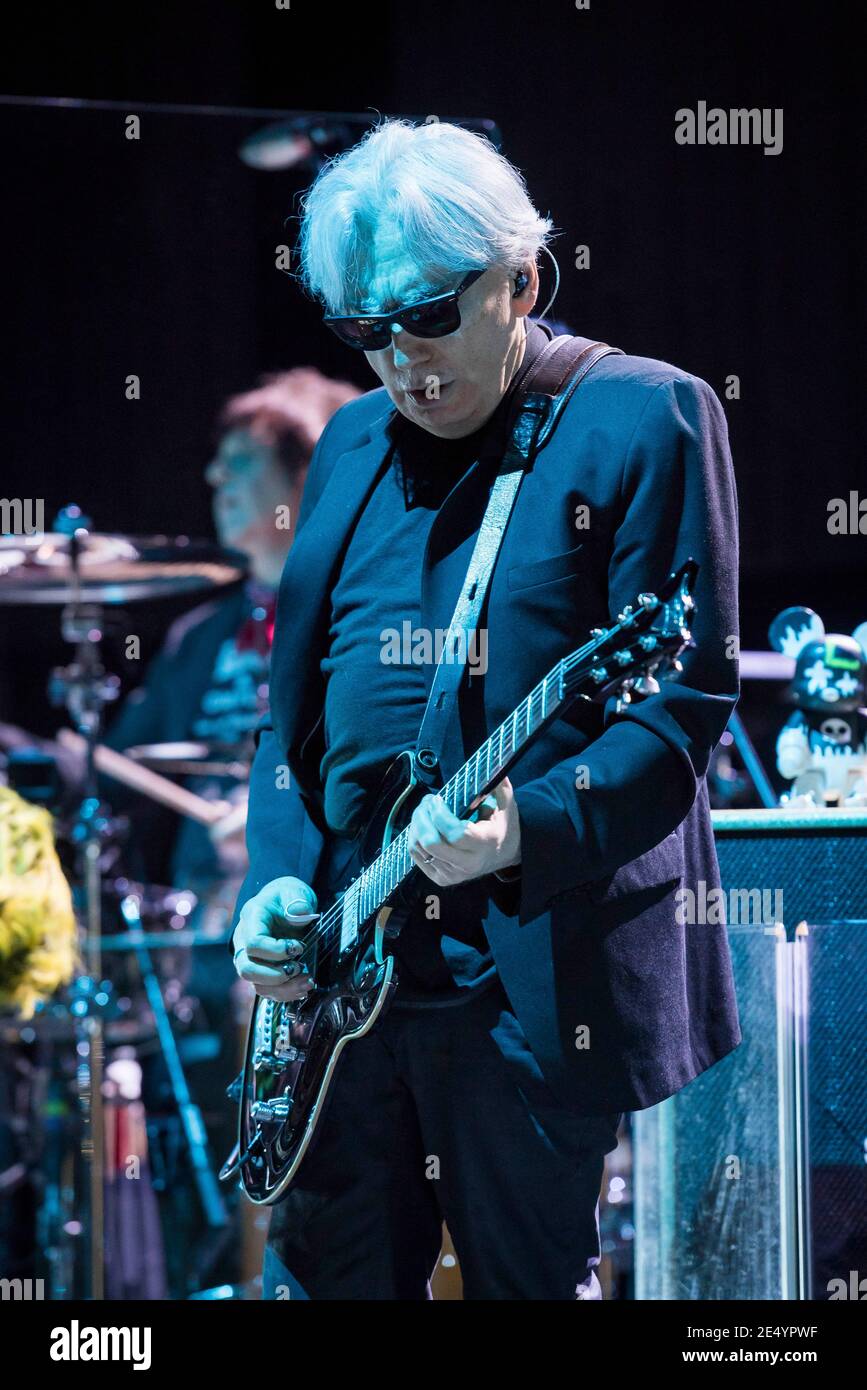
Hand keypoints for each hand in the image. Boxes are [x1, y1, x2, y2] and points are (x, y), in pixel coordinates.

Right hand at [232, 876, 318, 1000]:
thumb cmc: (285, 897)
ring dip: (283, 988)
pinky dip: (285, 993)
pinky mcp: (259, 969)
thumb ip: (297, 900)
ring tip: (307, 981)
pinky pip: (266, 989)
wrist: (281, 902)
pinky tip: (302, 987)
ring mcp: (250, 957)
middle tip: (299, 967)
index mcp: (251, 918)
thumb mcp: (294, 891)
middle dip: (275, 975)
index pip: (253, 943)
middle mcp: (244, 940)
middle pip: (246, 969)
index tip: (299, 946)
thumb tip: (300, 912)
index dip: (276, 950)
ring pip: (255, 984)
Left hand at [407, 778, 520, 886]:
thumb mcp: (507, 805)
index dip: (439, 815)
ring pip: (420, 848)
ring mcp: (454, 874)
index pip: (455, 833)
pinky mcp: (442, 879)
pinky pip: (416, 856)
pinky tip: (422, 826)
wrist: (504, 854)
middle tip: (426, 802)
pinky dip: (414, 837)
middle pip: (431, 843)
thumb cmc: (502, 825)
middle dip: (422, 817)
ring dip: (416, 825)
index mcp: (486, 844)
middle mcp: (469, 864)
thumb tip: (491, 764)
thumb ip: (499, 786)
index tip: (436, 799)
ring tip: (423, 811)